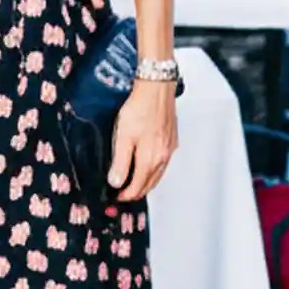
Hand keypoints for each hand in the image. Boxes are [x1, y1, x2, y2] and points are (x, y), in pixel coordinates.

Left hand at [108, 80, 178, 201]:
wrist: (156, 90)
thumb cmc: (139, 109)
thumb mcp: (123, 136)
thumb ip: (121, 161)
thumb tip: (116, 182)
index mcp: (150, 159)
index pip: (138, 186)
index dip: (126, 195)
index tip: (117, 197)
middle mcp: (163, 157)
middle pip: (150, 183)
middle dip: (137, 192)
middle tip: (124, 195)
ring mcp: (170, 149)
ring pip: (158, 175)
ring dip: (146, 183)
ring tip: (134, 185)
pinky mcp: (172, 140)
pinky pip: (163, 163)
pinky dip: (154, 171)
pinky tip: (148, 166)